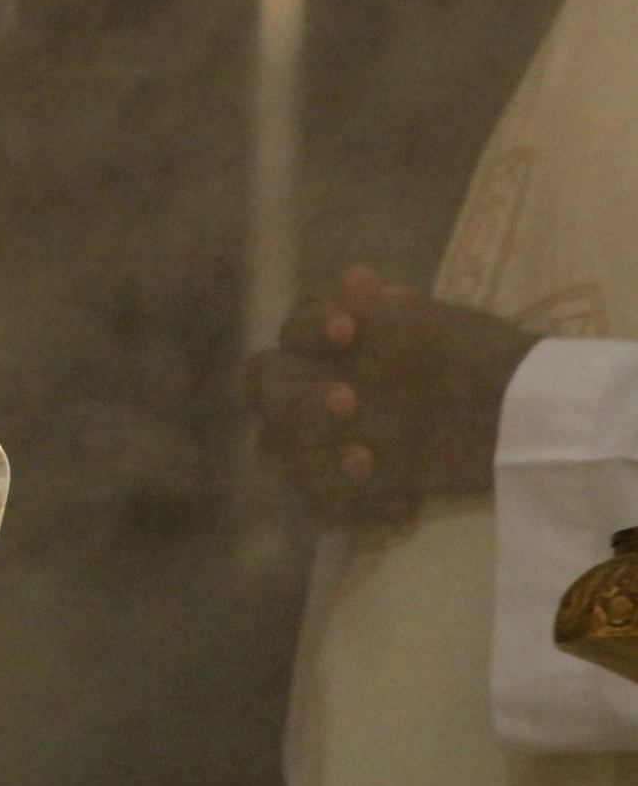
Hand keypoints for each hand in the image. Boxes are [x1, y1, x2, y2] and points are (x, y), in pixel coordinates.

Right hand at [244, 265, 542, 526]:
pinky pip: (319, 504)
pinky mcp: (348, 487)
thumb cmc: (475, 358)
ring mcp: (325, 439)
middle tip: (347, 403)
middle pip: (266, 394)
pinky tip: (402, 503)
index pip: (293, 331)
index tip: (346, 330)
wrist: (519, 417)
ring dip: (316, 459)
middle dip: (299, 400)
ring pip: (279, 452)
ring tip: (367, 462)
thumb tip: (355, 279)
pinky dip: (352, 505)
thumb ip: (391, 312)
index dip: (308, 330)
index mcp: (327, 346)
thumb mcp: (438, 326)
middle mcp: (313, 388)